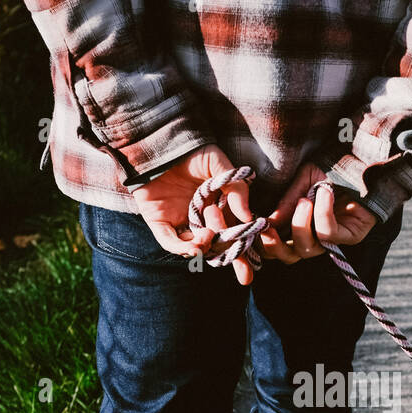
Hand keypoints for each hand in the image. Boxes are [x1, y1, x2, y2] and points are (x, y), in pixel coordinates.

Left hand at [131, 144, 257, 284]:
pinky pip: (170, 243)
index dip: (243, 253)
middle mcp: (200, 218)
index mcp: (218, 207)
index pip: (233, 234)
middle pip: (217, 246)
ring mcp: (180, 222)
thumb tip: (248, 216)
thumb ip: (236, 188)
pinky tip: (193, 247)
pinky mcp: (159, 222)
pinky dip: (182, 248)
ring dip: (205, 248)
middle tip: (238, 262)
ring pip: (195, 247)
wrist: (160, 142)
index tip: (252, 270)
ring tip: (209, 236)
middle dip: (228, 257)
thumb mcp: (220, 165)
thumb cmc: (192, 151)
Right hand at [259, 162, 377, 263]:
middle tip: (267, 227)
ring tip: (305, 199)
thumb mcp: (303, 180)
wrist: (365, 158)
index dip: (263, 244)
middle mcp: (315, 236)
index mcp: (300, 224)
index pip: (277, 246)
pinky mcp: (351, 236)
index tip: (253, 228)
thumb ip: (286, 201)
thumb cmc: (333, 166)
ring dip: (300, 224)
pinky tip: (325, 193)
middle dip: (274, 246)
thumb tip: (267, 223)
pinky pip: (328, 234)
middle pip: (289, 257)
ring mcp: (333, 239)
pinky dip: (322, 213)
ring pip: (307, 249)